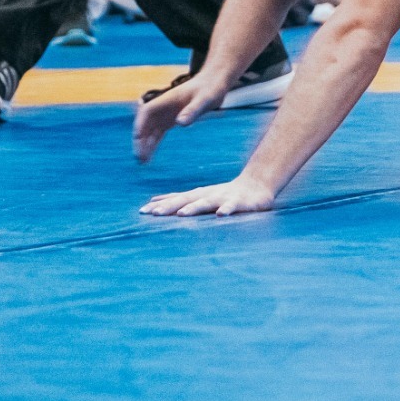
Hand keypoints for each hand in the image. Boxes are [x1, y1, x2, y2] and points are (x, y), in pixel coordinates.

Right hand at [132, 73, 230, 162]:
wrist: (213, 84)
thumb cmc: (210, 89)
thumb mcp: (205, 99)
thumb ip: (193, 110)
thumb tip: (180, 123)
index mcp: (167, 99)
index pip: (147, 112)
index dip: (140, 124)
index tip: (138, 138)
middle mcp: (162, 107)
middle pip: (145, 124)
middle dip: (140, 140)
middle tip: (139, 158)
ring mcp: (165, 114)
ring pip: (149, 131)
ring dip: (144, 145)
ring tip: (142, 162)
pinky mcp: (171, 120)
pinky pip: (157, 134)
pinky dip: (152, 144)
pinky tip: (149, 157)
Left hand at [140, 173, 278, 217]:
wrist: (256, 185)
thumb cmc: (224, 194)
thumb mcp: (199, 196)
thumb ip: (177, 199)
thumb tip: (153, 202)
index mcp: (197, 195)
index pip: (175, 200)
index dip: (160, 205)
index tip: (143, 211)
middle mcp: (207, 195)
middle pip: (186, 200)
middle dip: (170, 207)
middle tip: (155, 214)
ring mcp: (223, 198)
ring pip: (207, 203)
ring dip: (194, 208)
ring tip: (182, 214)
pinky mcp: (239, 202)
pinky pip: (232, 207)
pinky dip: (226, 210)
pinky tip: (221, 215)